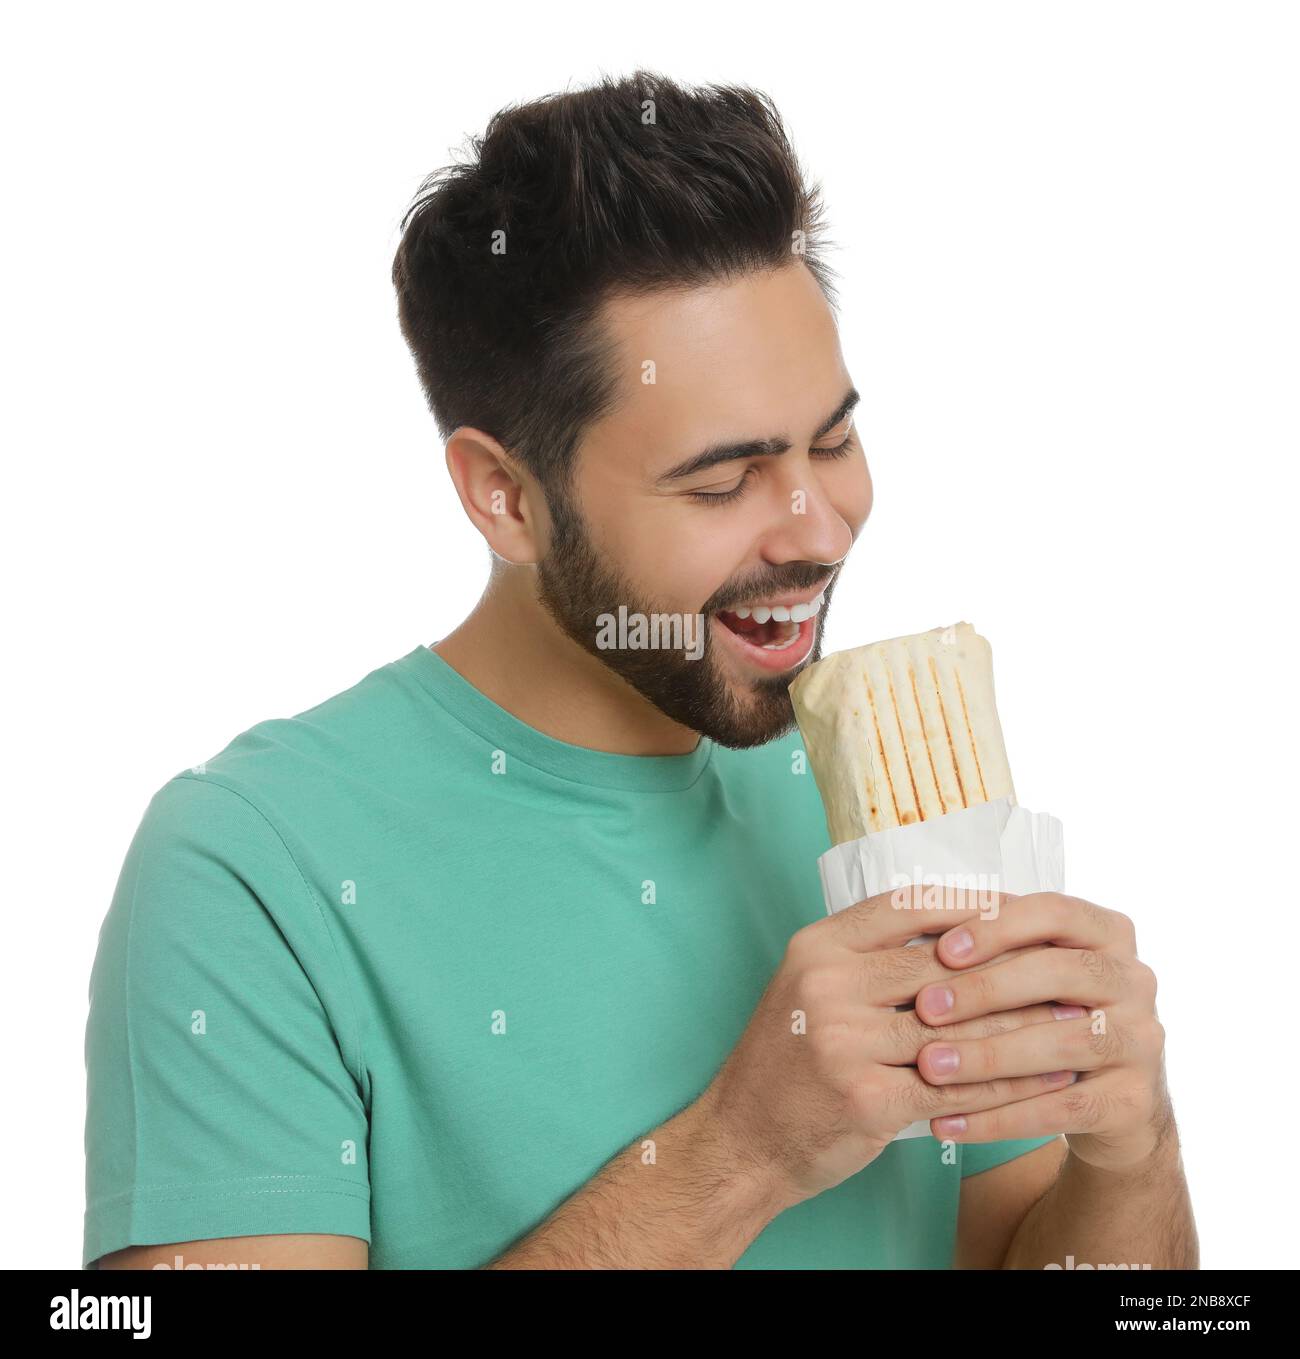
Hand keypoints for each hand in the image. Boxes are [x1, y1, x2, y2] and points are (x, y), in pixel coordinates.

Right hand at [706, 886, 1084, 1208]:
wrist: (743, 1138)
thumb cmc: (789, 1059)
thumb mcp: (811, 984)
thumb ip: (873, 956)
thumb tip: (963, 928)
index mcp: (818, 946)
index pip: (910, 905)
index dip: (974, 906)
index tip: (1026, 912)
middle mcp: (827, 985)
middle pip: (944, 966)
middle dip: (1015, 969)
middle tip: (1070, 968)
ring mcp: (845, 1042)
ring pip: (959, 1028)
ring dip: (1026, 1029)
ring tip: (1074, 1024)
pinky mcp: (867, 1099)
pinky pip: (956, 1087)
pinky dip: (1008, 1086)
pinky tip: (1044, 1081)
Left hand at [912, 891, 1171, 1171]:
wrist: (1115, 1101)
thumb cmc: (1053, 1015)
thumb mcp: (1033, 973)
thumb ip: (995, 950)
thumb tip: (915, 939)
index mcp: (1108, 933)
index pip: (1054, 912)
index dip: (998, 927)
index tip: (942, 948)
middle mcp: (1135, 980)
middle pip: (1060, 972)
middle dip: (985, 989)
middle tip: (925, 1007)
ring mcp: (1142, 1041)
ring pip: (1062, 1044)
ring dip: (988, 1057)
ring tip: (929, 1068)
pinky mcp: (1134, 1101)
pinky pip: (1062, 1110)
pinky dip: (1000, 1117)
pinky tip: (948, 1122)